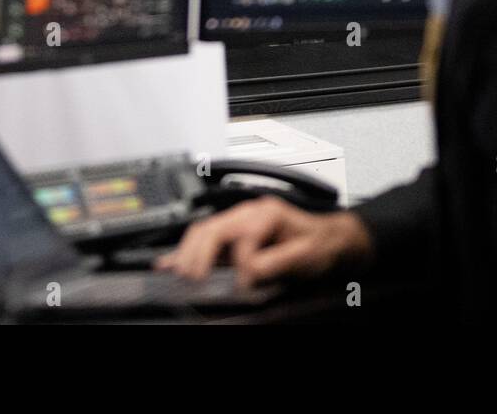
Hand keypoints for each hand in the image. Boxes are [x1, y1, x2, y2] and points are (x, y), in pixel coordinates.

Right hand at [154, 197, 373, 285]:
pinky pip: (204, 239)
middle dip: (197, 253)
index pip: (243, 237)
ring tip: (178, 274)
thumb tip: (248, 271)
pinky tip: (168, 262)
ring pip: (203, 231)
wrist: (328, 239)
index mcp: (267, 214)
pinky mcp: (233, 236)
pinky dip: (185, 251)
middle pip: (212, 228)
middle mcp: (249, 214)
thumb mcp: (303, 255)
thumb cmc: (318, 244)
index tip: (246, 283)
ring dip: (187, 253)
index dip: (242, 263)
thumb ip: (275, 262)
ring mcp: (239, 222)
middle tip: (192, 279)